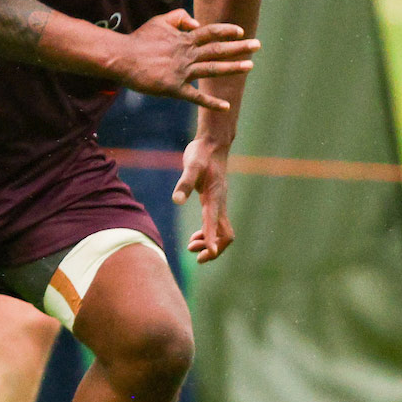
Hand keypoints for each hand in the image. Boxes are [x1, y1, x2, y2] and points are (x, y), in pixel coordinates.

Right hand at [116, 11, 257, 110]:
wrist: (121, 57)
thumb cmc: (138, 39)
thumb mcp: (159, 21)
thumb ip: (179, 17)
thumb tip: (197, 22)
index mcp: (184, 39)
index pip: (211, 32)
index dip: (226, 31)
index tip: (241, 31)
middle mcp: (187, 54)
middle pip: (218, 49)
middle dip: (239, 47)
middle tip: (258, 45)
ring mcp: (182, 71)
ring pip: (212, 69)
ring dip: (233, 68)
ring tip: (250, 66)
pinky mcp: (173, 88)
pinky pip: (195, 96)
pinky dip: (211, 102)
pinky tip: (226, 107)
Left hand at [174, 136, 233, 262]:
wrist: (213, 144)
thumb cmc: (201, 154)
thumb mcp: (191, 165)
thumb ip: (184, 183)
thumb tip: (176, 201)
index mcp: (215, 197)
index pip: (215, 224)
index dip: (212, 240)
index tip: (210, 254)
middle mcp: (220, 203)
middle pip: (225, 234)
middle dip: (214, 248)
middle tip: (197, 257)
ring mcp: (219, 202)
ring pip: (222, 231)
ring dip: (209, 243)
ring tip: (191, 248)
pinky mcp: (215, 200)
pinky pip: (216, 224)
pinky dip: (208, 234)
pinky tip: (195, 237)